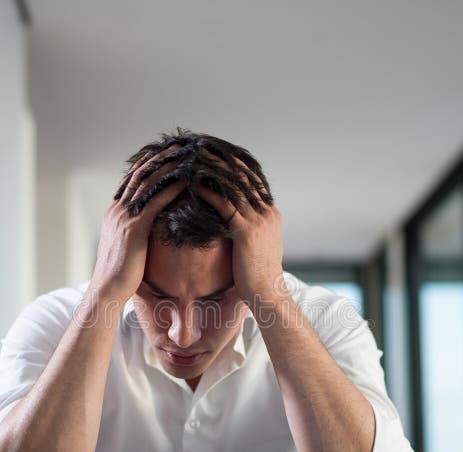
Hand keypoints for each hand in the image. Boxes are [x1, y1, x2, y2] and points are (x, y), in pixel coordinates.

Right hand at [90, 146, 184, 302]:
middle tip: (178, 144)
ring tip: (186, 154)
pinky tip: (187, 179)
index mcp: (114, 213)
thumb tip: (148, 230)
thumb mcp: (126, 248)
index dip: (148, 165)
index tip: (164, 151)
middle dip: (160, 157)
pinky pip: (156, 202)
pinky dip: (172, 188)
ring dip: (168, 166)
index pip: (132, 181)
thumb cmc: (120, 276)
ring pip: (148, 184)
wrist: (107, 290)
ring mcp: (124, 218)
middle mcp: (117, 210)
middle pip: (140, 175)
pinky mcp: (135, 229)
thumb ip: (135, 233)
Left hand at [194, 156, 285, 307]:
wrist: (266, 294)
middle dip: (222, 159)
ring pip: (233, 187)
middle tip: (202, 145)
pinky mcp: (246, 233)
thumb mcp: (259, 245)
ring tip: (193, 158)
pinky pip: (224, 206)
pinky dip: (208, 193)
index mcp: (271, 213)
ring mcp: (259, 221)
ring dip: (212, 170)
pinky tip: (192, 185)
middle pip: (243, 176)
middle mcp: (267, 213)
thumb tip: (234, 218)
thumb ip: (250, 227)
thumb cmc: (256, 275)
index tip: (216, 150)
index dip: (234, 162)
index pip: (253, 179)